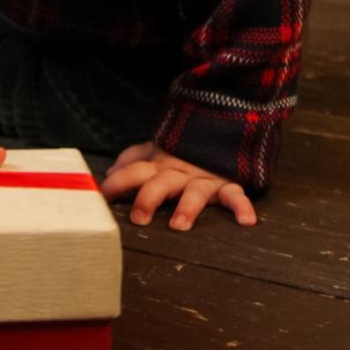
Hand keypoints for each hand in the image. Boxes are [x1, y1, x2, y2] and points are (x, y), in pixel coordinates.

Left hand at [101, 142, 256, 230]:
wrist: (222, 124)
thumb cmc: (182, 148)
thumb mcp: (156, 149)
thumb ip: (133, 159)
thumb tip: (109, 173)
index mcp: (159, 164)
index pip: (134, 170)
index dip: (118, 182)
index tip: (102, 197)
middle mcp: (179, 172)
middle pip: (161, 182)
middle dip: (149, 198)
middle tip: (139, 218)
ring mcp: (204, 178)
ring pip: (195, 192)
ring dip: (188, 207)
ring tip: (180, 226)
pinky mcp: (227, 183)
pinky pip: (236, 195)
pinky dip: (242, 206)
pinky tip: (247, 221)